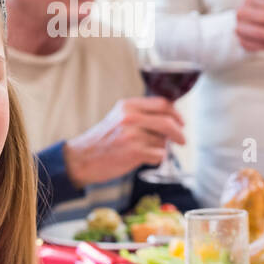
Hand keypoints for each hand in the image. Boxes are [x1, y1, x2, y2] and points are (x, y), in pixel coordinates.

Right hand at [62, 97, 185, 186]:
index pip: (162, 103)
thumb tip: (170, 119)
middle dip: (179, 133)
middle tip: (182, 140)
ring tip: (146, 151)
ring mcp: (133, 134)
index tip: (181, 122)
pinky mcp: (134, 152)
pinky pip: (159, 155)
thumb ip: (141, 114)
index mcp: (128, 105)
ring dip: (161, 148)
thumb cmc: (102, 141)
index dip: (176, 113)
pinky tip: (144, 160)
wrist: (82, 159)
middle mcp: (131, 117)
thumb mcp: (119, 117)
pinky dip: (156, 159)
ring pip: (163, 141)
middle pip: (167, 121)